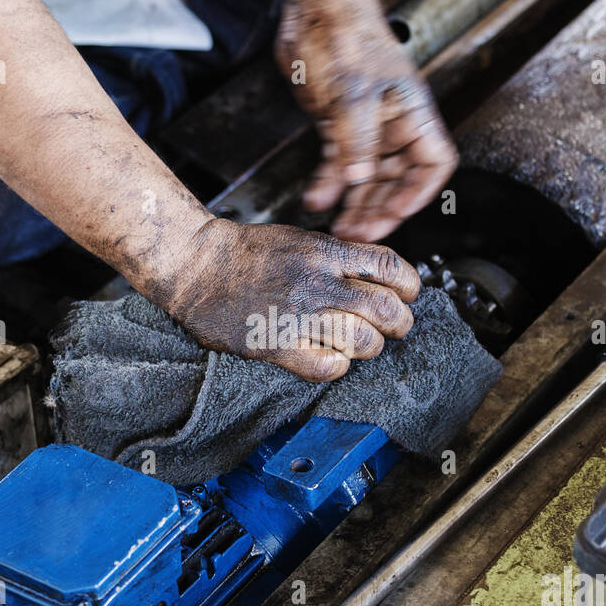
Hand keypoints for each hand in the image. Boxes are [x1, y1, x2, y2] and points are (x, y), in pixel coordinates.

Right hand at [162, 217, 419, 381]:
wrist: (196, 264)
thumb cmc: (246, 253)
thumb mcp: (300, 238)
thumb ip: (339, 256)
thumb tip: (377, 274)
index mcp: (324, 252)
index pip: (389, 267)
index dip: (410, 285)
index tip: (409, 295)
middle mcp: (317, 283)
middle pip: (385, 309)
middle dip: (399, 323)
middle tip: (393, 328)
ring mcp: (297, 315)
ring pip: (362, 341)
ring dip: (370, 348)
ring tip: (361, 345)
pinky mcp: (276, 344)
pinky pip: (326, 366)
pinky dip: (337, 367)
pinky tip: (330, 358)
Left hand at [275, 0, 457, 242]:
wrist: (315, 7)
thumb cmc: (344, 35)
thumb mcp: (352, 94)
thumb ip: (357, 142)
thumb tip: (359, 179)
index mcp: (413, 115)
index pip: (433, 165)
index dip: (419, 194)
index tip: (396, 213)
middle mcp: (394, 125)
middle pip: (398, 180)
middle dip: (380, 209)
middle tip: (359, 233)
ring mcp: (367, 127)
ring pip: (368, 178)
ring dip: (355, 204)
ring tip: (340, 227)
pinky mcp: (339, 126)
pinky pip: (339, 165)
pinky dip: (328, 184)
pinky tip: (316, 199)